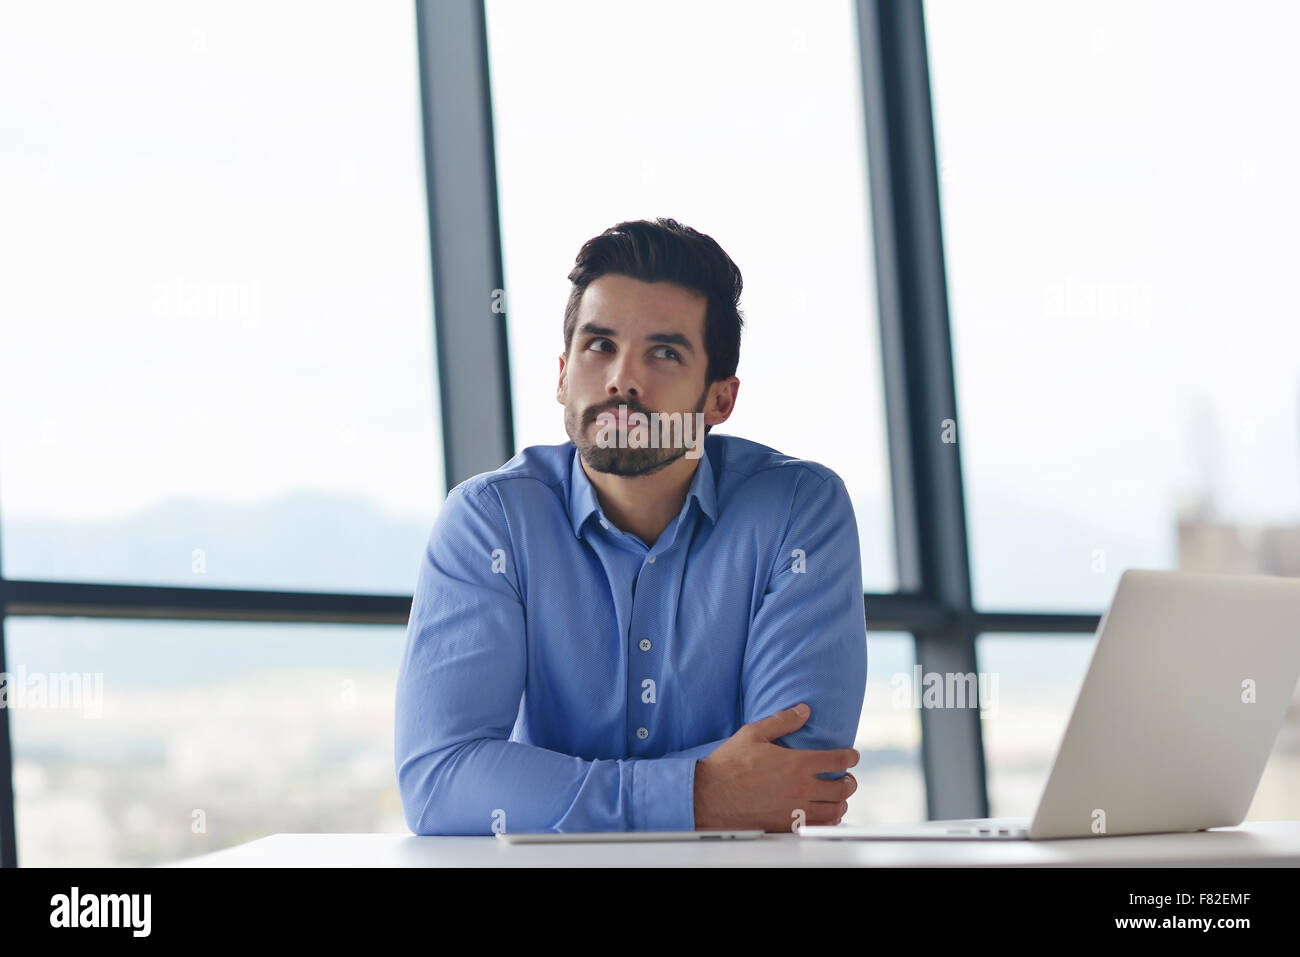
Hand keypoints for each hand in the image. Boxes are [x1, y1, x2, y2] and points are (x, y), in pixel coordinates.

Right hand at [693, 703, 858, 831]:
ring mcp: (796, 810)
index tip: (852, 756)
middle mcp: (801, 788)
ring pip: (835, 810)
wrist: (710, 796)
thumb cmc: (729, 764)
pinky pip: (819, 827)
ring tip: (839, 797)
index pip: (838, 760)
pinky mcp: (787, 825)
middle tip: (847, 778)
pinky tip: (825, 815)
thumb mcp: (753, 733)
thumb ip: (782, 721)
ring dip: (842, 802)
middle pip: (842, 788)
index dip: (850, 757)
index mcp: (796, 764)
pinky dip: (828, 821)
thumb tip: (804, 710)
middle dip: (850, 781)